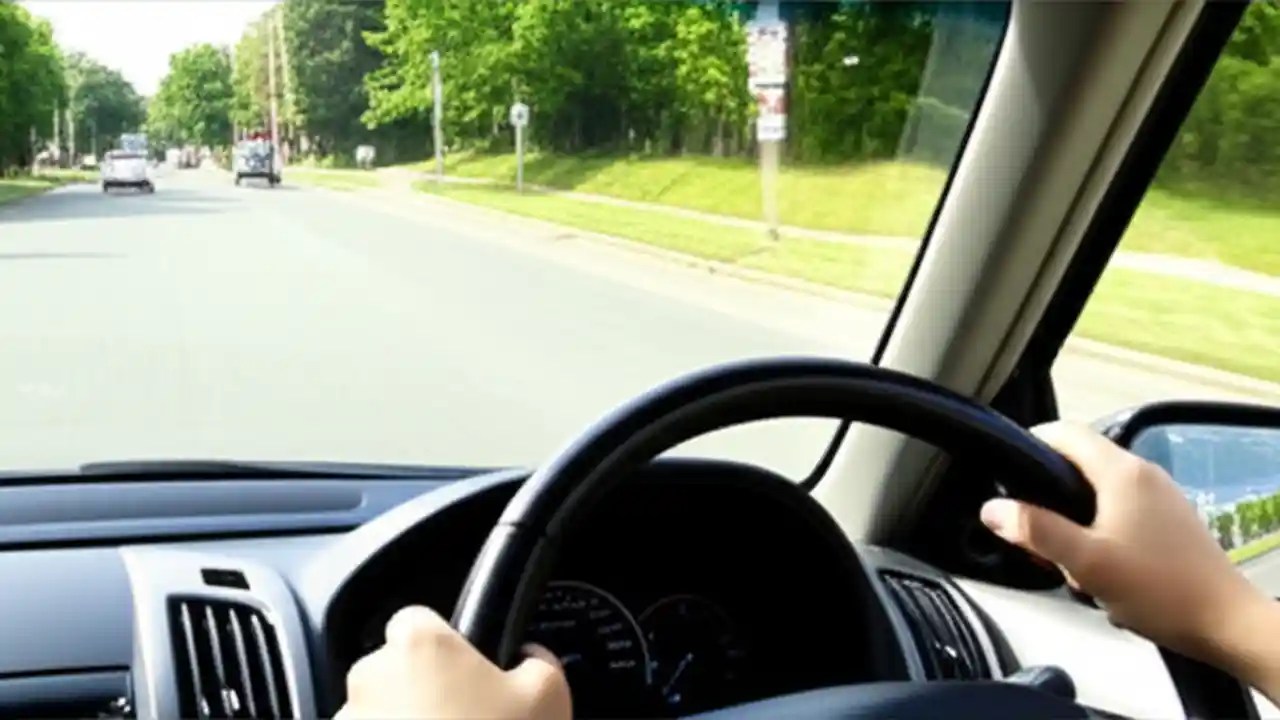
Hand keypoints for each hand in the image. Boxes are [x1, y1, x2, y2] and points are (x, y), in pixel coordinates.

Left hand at [335, 605, 571, 719]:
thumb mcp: (548, 696)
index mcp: (419, 643)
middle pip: (397, 669)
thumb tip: (530, 657)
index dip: (448, 645)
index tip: (467, 671)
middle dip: (423, 690)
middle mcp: (371, 675)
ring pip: (378, 712)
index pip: (420, 618)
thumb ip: (539, 660)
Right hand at [979, 421, 1272, 668]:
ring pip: (1097, 491)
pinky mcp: (1169, 520)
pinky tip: (1098, 567)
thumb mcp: (1085, 562)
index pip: (1064, 432)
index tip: (1005, 472)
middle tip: (1034, 533)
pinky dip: (1098, 529)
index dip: (1029, 444)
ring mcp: (1160, 496)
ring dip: (1073, 520)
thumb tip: (992, 509)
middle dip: (1049, 495)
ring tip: (1067, 559)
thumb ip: (1035, 530)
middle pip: (1078, 464)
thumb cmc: (1158, 589)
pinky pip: (1119, 510)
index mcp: (1121, 472)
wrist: (1225, 623)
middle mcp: (1143, 474)